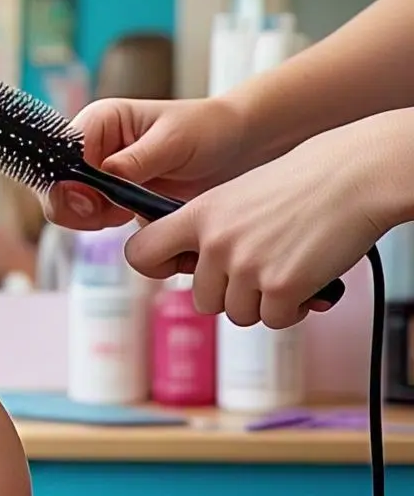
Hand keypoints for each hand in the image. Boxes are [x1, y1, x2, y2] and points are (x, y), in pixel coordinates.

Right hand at [44, 96, 252, 230]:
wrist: (239, 149)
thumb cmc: (209, 131)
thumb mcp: (173, 141)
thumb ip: (134, 161)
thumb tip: (102, 176)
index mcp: (99, 123)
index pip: (58, 154)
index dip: (65, 181)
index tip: (89, 200)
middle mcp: (93, 149)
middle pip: (56, 186)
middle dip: (75, 206)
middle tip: (108, 214)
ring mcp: (101, 177)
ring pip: (72, 209)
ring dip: (93, 220)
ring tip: (129, 213)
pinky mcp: (114, 200)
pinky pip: (95, 221)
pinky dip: (109, 227)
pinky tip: (136, 218)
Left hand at [123, 117, 399, 327]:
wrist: (355, 175)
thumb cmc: (302, 184)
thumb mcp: (237, 196)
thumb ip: (208, 230)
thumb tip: (193, 269)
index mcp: (199, 215)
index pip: (140, 253)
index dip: (154, 267)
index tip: (174, 266)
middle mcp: (216, 242)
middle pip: (202, 299)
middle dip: (231, 293)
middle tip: (261, 266)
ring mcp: (246, 267)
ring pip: (238, 314)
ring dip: (263, 302)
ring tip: (286, 266)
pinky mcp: (280, 287)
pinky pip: (274, 320)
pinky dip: (293, 309)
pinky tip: (307, 280)